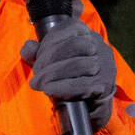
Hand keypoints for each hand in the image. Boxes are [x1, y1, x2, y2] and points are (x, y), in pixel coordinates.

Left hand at [19, 5, 116, 129]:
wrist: (84, 105)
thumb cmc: (64, 77)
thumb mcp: (47, 62)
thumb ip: (35, 53)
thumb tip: (28, 48)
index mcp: (85, 33)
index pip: (68, 29)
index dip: (48, 43)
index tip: (36, 58)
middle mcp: (100, 46)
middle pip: (74, 45)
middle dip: (48, 60)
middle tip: (36, 75)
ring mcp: (106, 65)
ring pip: (79, 64)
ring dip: (53, 75)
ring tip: (40, 84)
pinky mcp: (105, 85)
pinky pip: (84, 84)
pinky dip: (62, 87)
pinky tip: (49, 89)